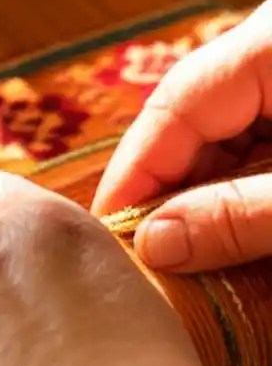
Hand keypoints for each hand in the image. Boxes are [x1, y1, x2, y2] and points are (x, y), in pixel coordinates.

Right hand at [92, 0, 271, 271]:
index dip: (134, 175)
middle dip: (172, 192)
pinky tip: (236, 232)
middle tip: (147, 259)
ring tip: (190, 256)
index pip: (175, 105)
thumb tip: (153, 246)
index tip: (108, 235)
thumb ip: (240, 215)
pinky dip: (246, 189)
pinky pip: (262, 142)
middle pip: (197, 122)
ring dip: (209, 197)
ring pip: (228, 138)